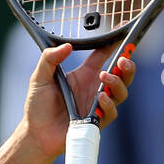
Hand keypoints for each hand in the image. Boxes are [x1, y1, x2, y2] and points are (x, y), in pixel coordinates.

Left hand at [21, 43, 132, 159]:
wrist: (35, 133)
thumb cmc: (37, 106)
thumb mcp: (39, 78)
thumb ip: (49, 59)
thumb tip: (66, 45)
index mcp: (84, 75)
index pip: (104, 54)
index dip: (116, 42)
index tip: (124, 30)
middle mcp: (94, 88)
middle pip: (122, 74)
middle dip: (128, 65)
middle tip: (124, 59)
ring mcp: (97, 105)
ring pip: (121, 92)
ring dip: (117, 82)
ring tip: (104, 76)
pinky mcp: (96, 121)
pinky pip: (111, 112)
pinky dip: (108, 103)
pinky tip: (100, 97)